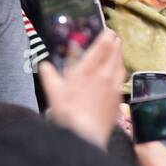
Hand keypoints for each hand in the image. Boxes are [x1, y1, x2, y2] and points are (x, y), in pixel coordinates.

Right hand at [38, 29, 126, 148]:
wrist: (86, 135)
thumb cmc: (67, 112)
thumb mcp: (53, 92)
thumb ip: (48, 75)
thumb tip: (44, 65)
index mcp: (88, 69)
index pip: (102, 46)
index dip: (107, 36)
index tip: (109, 30)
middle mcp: (105, 75)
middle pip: (114, 53)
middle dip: (115, 43)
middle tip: (114, 37)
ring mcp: (114, 87)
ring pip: (120, 66)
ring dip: (120, 56)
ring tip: (117, 52)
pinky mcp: (119, 100)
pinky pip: (122, 80)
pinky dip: (121, 72)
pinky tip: (118, 74)